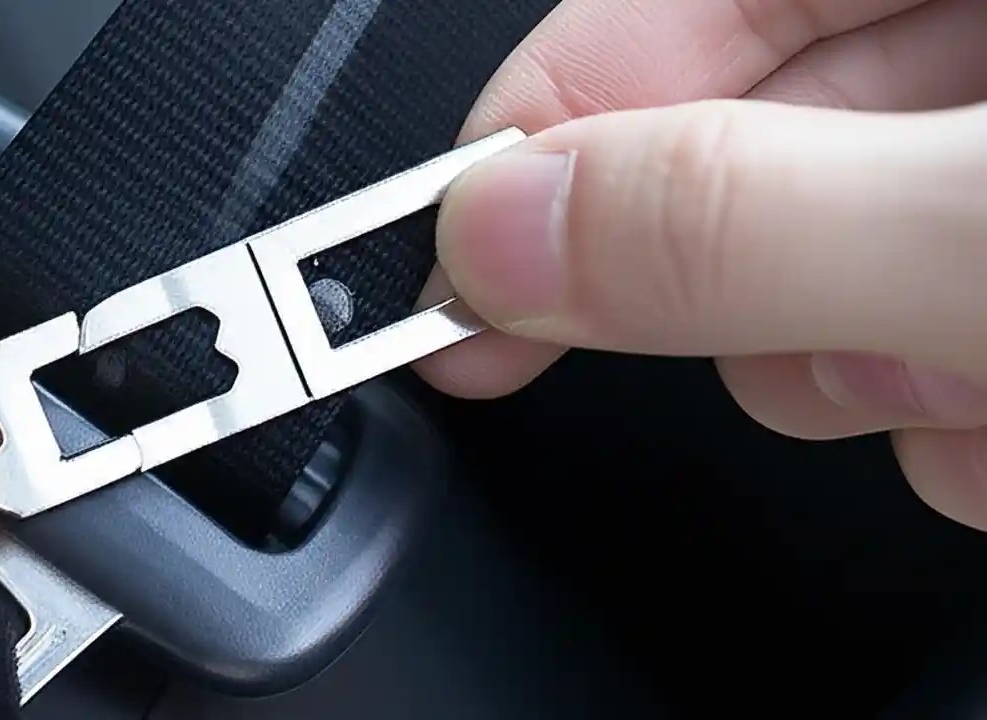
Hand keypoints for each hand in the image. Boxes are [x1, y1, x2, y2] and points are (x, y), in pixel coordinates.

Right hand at [417, 0, 986, 527]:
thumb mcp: (976, 227)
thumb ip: (731, 218)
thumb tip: (507, 233)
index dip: (551, 113)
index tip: (464, 255)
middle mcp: (976, 45)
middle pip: (740, 141)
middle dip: (732, 280)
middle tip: (764, 346)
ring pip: (823, 262)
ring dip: (852, 371)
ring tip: (958, 391)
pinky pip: (912, 334)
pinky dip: (934, 411)